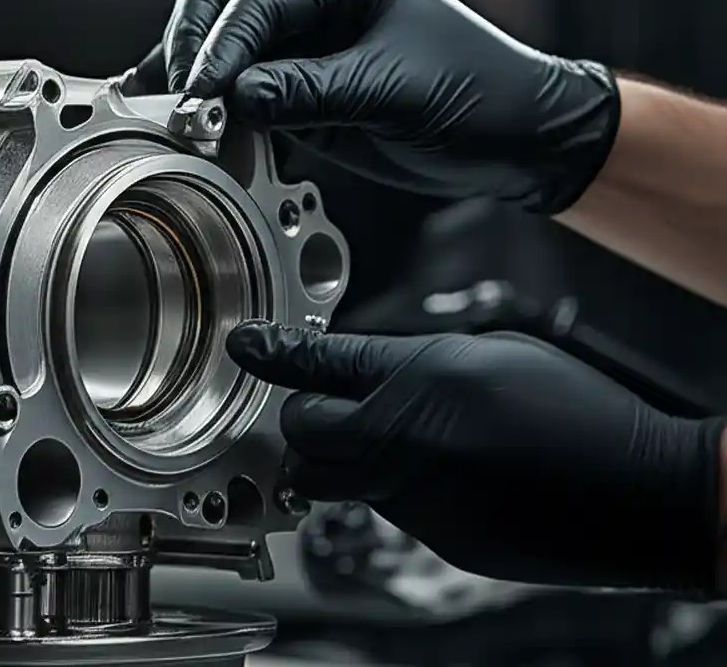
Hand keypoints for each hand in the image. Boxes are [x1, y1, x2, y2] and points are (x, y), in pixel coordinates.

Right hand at [124, 0, 620, 213]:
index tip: (202, 97)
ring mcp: (303, 50)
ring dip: (191, 82)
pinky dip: (212, 113)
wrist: (519, 141)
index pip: (254, 0)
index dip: (219, 49)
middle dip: (190, 52)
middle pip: (218, 7)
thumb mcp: (396, 91)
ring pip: (219, 49)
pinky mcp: (299, 96)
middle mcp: (314, 5)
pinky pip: (239, 95)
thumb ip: (312, 89)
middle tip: (181, 106)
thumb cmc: (480, 94)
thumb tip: (237, 96)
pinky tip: (190, 131)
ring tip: (172, 121)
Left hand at [226, 320, 725, 591]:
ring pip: (338, 480)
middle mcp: (407, 442)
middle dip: (304, 418)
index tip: (247, 345)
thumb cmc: (577, 412)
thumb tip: (364, 372)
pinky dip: (394, 490)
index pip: (320, 364)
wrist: (640, 495)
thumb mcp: (492, 355)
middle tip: (323, 405)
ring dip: (345, 458)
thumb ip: (413, 363)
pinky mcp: (435, 541)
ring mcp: (417, 500)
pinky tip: (446, 477)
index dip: (274, 352)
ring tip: (396, 440)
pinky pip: (386, 511)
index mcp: (422, 380)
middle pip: (305, 434)